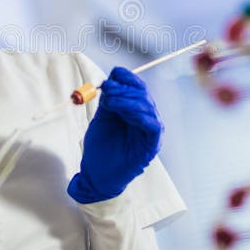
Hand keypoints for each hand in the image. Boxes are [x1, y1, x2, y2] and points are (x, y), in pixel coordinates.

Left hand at [68, 67, 162, 203]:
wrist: (96, 175)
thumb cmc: (100, 148)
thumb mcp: (102, 118)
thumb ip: (109, 101)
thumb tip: (111, 80)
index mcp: (134, 110)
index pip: (137, 88)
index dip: (128, 78)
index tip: (114, 74)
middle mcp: (146, 118)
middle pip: (143, 95)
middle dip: (125, 89)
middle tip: (108, 89)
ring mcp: (150, 132)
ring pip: (147, 108)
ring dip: (129, 101)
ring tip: (111, 103)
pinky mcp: (152, 145)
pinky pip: (153, 126)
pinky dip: (141, 117)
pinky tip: (126, 115)